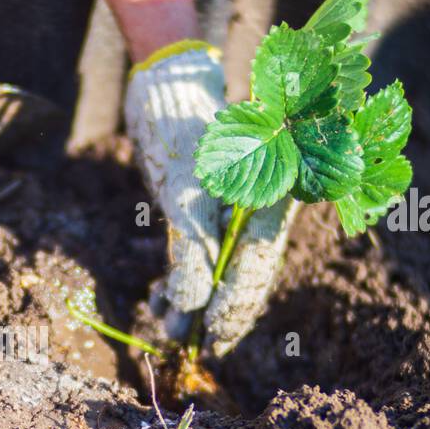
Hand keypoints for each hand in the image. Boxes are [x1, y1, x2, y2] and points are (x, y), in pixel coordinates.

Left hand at [124, 41, 294, 355]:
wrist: (164, 79)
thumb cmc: (179, 121)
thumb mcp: (182, 187)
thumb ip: (190, 246)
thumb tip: (190, 306)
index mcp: (269, 193)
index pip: (257, 263)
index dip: (236, 305)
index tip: (214, 337)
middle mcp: (257, 203)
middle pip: (244, 272)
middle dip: (217, 313)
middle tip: (194, 349)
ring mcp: (234, 205)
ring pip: (220, 266)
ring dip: (193, 302)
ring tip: (167, 331)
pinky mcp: (206, 205)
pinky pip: (201, 251)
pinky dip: (181, 277)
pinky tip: (160, 299)